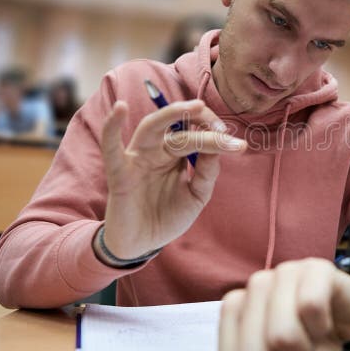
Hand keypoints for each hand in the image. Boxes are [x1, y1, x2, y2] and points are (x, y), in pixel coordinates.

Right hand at [98, 99, 245, 258]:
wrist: (143, 244)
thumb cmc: (169, 216)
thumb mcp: (197, 195)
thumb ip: (207, 172)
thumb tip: (219, 147)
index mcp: (176, 153)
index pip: (195, 130)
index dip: (215, 132)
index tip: (238, 145)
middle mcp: (157, 150)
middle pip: (178, 126)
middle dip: (201, 121)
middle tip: (223, 129)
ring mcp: (138, 158)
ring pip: (152, 127)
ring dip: (172, 114)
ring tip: (195, 106)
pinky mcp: (119, 172)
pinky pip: (111, 146)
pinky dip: (111, 126)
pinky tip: (119, 108)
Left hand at [218, 258, 349, 350]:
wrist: (348, 312)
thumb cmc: (311, 343)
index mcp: (234, 315)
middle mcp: (252, 289)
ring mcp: (282, 273)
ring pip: (281, 337)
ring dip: (304, 349)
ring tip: (310, 336)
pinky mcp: (314, 267)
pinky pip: (311, 309)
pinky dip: (322, 327)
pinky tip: (324, 320)